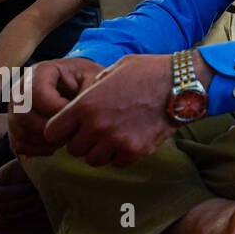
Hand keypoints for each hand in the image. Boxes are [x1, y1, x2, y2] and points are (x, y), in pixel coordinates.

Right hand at [8, 58, 102, 156]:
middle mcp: (21, 89)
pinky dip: (38, 149)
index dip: (56, 109)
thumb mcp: (93, 79)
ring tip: (67, 137)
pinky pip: (19, 144)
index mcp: (40, 72)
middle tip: (71, 131)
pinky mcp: (16, 127)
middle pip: (23, 115)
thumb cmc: (88, 81)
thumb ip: (87, 92)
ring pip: (20, 132)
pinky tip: (56, 145)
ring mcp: (15, 109)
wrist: (81, 86)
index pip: (36, 93)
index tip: (75, 115)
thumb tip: (79, 114)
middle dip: (49, 128)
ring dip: (45, 141)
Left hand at [43, 54, 177, 167]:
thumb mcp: (115, 70)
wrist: (181, 83)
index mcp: (86, 105)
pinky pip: (117, 163)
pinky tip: (130, 140)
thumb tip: (86, 99)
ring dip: (101, 151)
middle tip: (97, 132)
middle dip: (83, 142)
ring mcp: (116, 141)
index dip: (60, 131)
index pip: (52, 132)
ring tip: (114, 138)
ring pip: (93, 160)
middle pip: (73, 150)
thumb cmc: (148, 71)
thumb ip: (94, 88)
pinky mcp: (135, 151)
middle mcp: (97, 126)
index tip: (71, 128)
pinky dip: (121, 156)